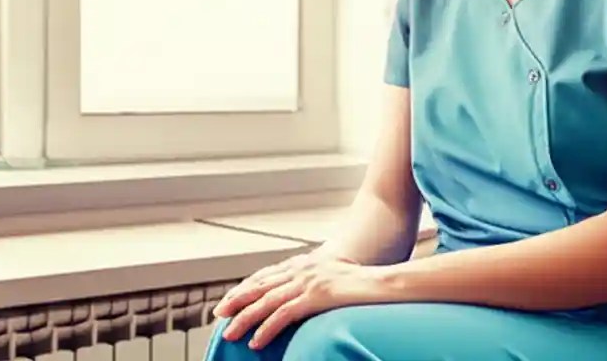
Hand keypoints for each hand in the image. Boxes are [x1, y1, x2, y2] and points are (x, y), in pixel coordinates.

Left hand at [213, 251, 380, 349]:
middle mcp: (303, 269)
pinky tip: (257, 341)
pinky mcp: (318, 295)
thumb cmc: (365, 285)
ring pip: (267, 301)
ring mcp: (310, 281)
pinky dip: (267, 328)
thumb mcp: (334, 280)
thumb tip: (303, 300)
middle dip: (237, 300)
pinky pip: (285, 314)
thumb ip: (316, 286)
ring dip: (246, 318)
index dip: (245, 287)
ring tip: (231, 332)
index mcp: (305, 264)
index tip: (229, 299)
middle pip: (260, 286)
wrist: (388, 283)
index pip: (266, 276)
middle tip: (218, 313)